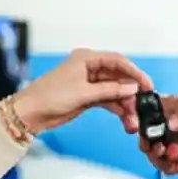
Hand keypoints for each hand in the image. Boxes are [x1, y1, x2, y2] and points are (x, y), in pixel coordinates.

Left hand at [11, 48, 153, 132]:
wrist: (30, 113)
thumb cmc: (49, 96)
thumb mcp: (83, 92)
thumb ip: (110, 90)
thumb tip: (132, 88)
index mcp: (86, 59)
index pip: (117, 61)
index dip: (134, 72)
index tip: (147, 85)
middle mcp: (89, 68)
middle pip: (118, 77)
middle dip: (130, 92)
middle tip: (142, 105)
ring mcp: (88, 84)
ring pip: (114, 91)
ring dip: (124, 104)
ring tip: (132, 120)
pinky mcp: (87, 97)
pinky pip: (107, 101)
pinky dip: (116, 109)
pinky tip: (125, 118)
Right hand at [131, 93, 177, 173]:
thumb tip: (169, 122)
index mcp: (167, 110)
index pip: (144, 115)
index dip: (137, 122)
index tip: (141, 130)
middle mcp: (165, 129)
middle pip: (144, 139)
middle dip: (149, 146)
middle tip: (161, 147)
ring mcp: (171, 145)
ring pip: (154, 157)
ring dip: (162, 159)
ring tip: (177, 155)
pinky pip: (169, 168)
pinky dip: (175, 168)